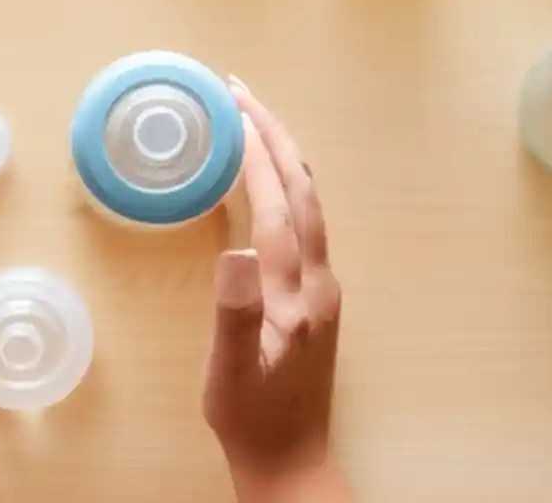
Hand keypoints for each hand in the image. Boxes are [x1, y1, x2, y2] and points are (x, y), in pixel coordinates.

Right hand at [205, 79, 346, 502]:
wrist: (292, 459)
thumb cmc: (250, 417)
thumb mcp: (229, 373)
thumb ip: (234, 314)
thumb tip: (234, 251)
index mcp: (295, 294)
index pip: (277, 207)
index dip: (256, 155)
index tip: (235, 109)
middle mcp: (318, 281)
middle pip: (302, 191)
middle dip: (274, 135)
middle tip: (240, 92)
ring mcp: (322, 287)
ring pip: (309, 203)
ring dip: (284, 154)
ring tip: (254, 120)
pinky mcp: (316, 296)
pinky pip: (305, 222)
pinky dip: (285, 186)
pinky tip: (267, 184)